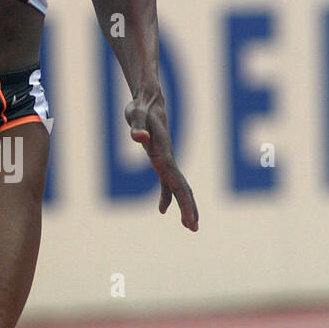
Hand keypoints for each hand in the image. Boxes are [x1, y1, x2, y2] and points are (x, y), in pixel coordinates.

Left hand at [125, 86, 198, 230]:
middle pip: (182, 188)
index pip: (176, 183)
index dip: (183, 201)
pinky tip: (162, 210)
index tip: (189, 219)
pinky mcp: (160, 158)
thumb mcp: (135, 115)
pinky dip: (166, 196)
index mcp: (163, 154)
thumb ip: (136, 127)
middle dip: (189, 209)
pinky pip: (166, 182)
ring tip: (188, 225)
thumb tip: (140, 138)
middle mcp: (167, 159)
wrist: (149, 98)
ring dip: (184, 205)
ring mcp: (165, 159)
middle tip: (193, 228)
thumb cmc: (141, 107)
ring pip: (178, 187)